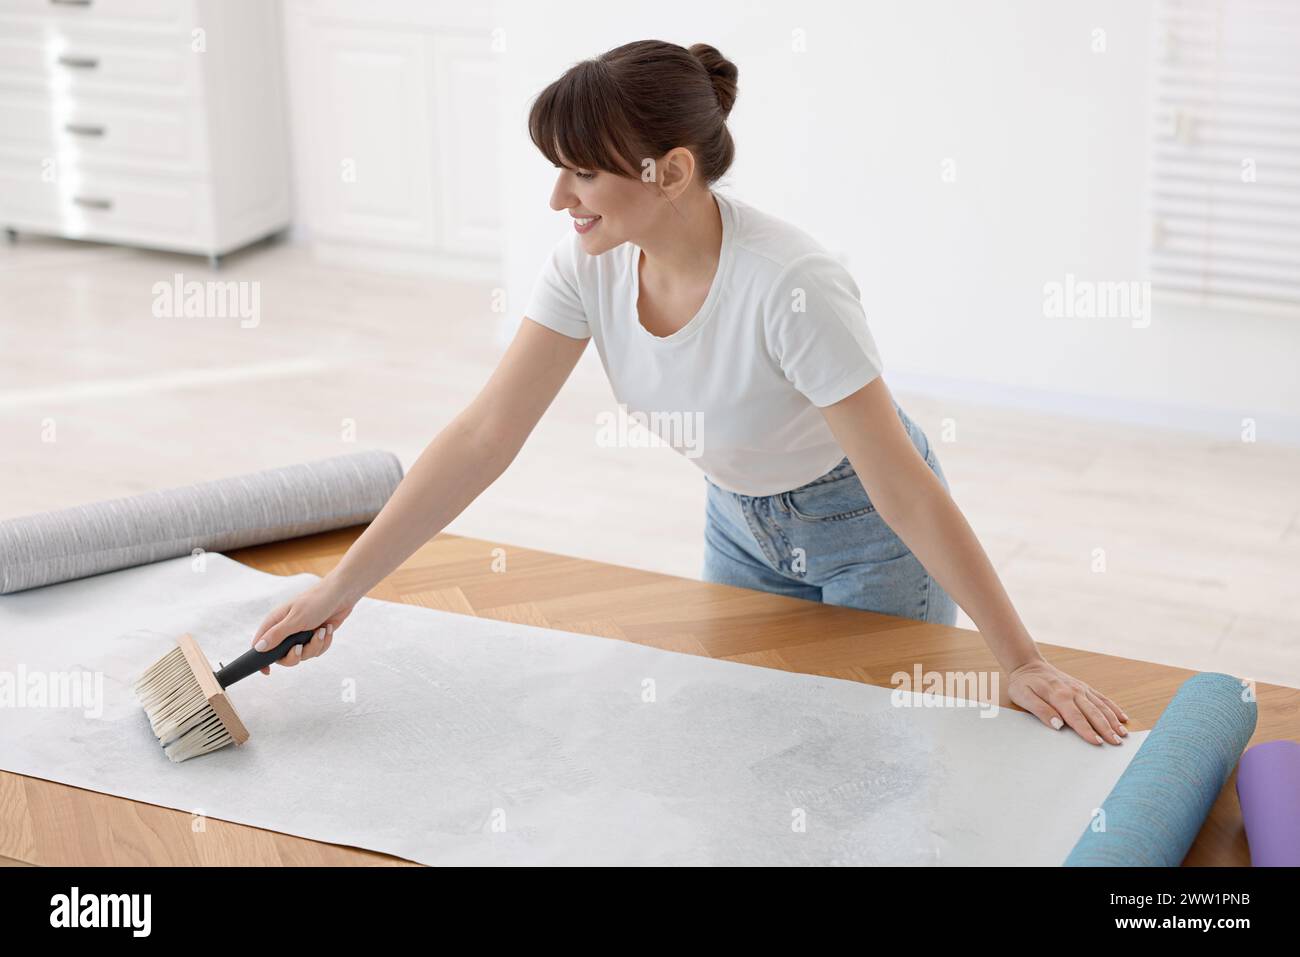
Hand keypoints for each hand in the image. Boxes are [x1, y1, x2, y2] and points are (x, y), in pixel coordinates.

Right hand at [251, 577, 358, 673]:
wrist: (342, 594)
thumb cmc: (316, 601)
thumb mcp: (295, 619)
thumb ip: (277, 635)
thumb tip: (258, 648)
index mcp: (275, 622)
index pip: (260, 645)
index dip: (261, 659)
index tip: (268, 671)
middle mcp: (286, 630)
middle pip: (283, 656)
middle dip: (295, 655)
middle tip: (300, 647)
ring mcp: (301, 634)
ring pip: (303, 654)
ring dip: (314, 646)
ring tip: (321, 631)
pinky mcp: (315, 636)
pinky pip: (317, 650)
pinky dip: (324, 642)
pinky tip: (328, 629)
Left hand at [1007, 658, 1129, 745]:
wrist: (1028, 665)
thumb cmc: (1023, 684)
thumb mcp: (1023, 697)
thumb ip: (1040, 710)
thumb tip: (1058, 725)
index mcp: (1059, 695)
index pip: (1076, 717)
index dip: (1087, 731)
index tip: (1097, 743)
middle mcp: (1074, 691)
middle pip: (1093, 713)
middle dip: (1106, 729)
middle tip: (1117, 743)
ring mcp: (1080, 688)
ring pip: (1101, 706)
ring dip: (1113, 720)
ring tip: (1124, 734)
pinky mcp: (1083, 687)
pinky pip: (1101, 698)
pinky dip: (1113, 708)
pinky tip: (1123, 717)